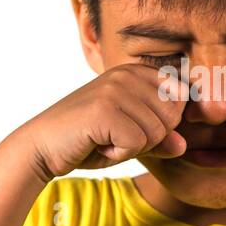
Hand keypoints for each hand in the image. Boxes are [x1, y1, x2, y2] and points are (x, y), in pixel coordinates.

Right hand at [13, 65, 188, 180]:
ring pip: (157, 133)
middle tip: (114, 135)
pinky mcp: (104, 109)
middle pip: (172, 119)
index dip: (161, 125)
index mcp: (136, 72)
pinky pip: (137, 143)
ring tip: (104, 137)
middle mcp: (127, 74)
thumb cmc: (86, 141)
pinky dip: (119, 153)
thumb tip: (184, 145)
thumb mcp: (130, 139)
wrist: (41, 147)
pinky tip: (97, 143)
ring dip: (132, 147)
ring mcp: (114, 89)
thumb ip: (159, 139)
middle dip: (148, 138)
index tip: (129, 126)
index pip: (180, 101)